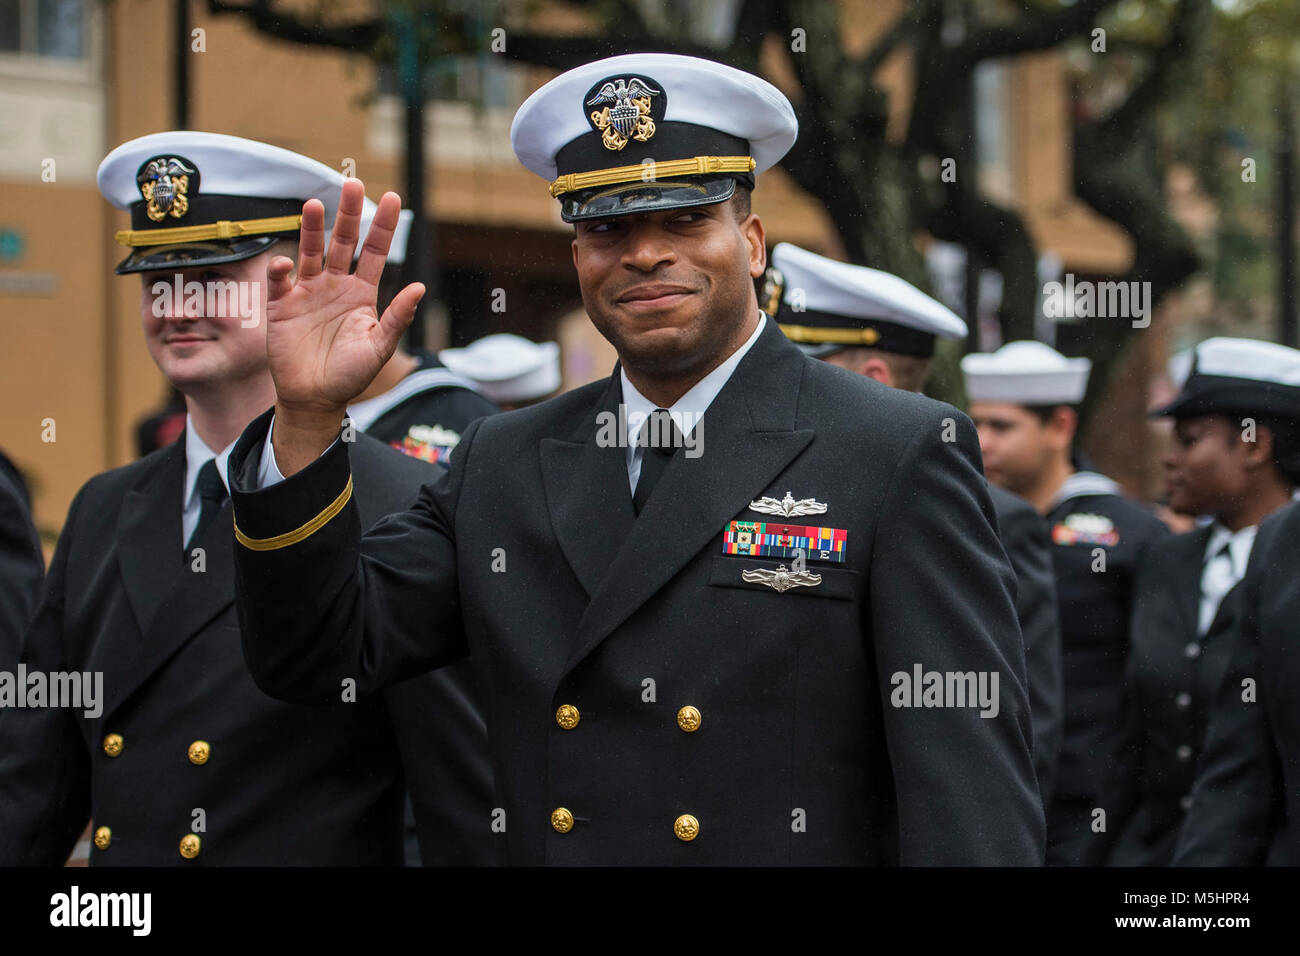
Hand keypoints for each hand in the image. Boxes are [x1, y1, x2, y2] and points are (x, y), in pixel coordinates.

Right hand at [265, 178, 424, 416]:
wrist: (314, 399)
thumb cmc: (350, 375)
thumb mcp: (380, 347)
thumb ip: (397, 317)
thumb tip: (420, 287)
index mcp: (362, 293)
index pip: (376, 252)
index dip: (384, 226)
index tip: (393, 198)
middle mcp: (336, 285)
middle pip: (343, 242)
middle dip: (348, 214)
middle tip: (353, 184)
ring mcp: (308, 293)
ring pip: (311, 252)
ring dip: (312, 230)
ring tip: (316, 205)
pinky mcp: (282, 305)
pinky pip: (280, 281)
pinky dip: (282, 271)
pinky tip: (287, 264)